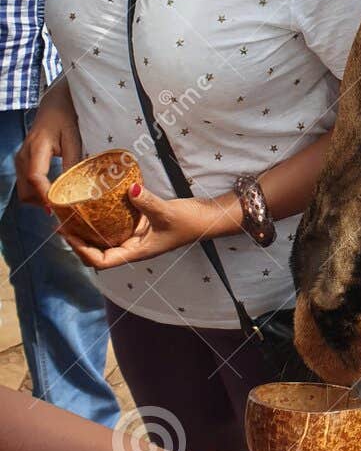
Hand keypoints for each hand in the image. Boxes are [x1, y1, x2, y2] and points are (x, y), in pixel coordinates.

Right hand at [15, 80, 81, 206]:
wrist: (54, 105)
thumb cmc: (66, 118)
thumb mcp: (74, 138)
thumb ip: (73, 162)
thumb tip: (75, 188)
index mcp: (37, 147)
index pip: (36, 177)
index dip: (46, 195)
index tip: (61, 207)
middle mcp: (24, 156)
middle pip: (26, 190)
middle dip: (43, 203)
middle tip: (65, 210)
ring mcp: (21, 160)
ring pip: (24, 191)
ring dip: (40, 200)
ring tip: (62, 202)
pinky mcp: (23, 163)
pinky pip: (26, 185)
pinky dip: (38, 193)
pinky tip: (54, 193)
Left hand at [60, 185, 237, 267]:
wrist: (208, 219)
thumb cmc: (190, 222)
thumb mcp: (168, 212)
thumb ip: (148, 202)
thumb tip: (130, 189)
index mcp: (136, 252)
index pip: (100, 261)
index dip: (81, 251)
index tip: (68, 234)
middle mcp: (132, 247)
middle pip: (97, 251)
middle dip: (77, 239)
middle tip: (62, 221)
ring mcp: (136, 236)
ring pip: (104, 237)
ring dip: (87, 229)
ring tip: (72, 213)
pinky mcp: (141, 224)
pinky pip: (116, 224)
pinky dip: (103, 217)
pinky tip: (96, 203)